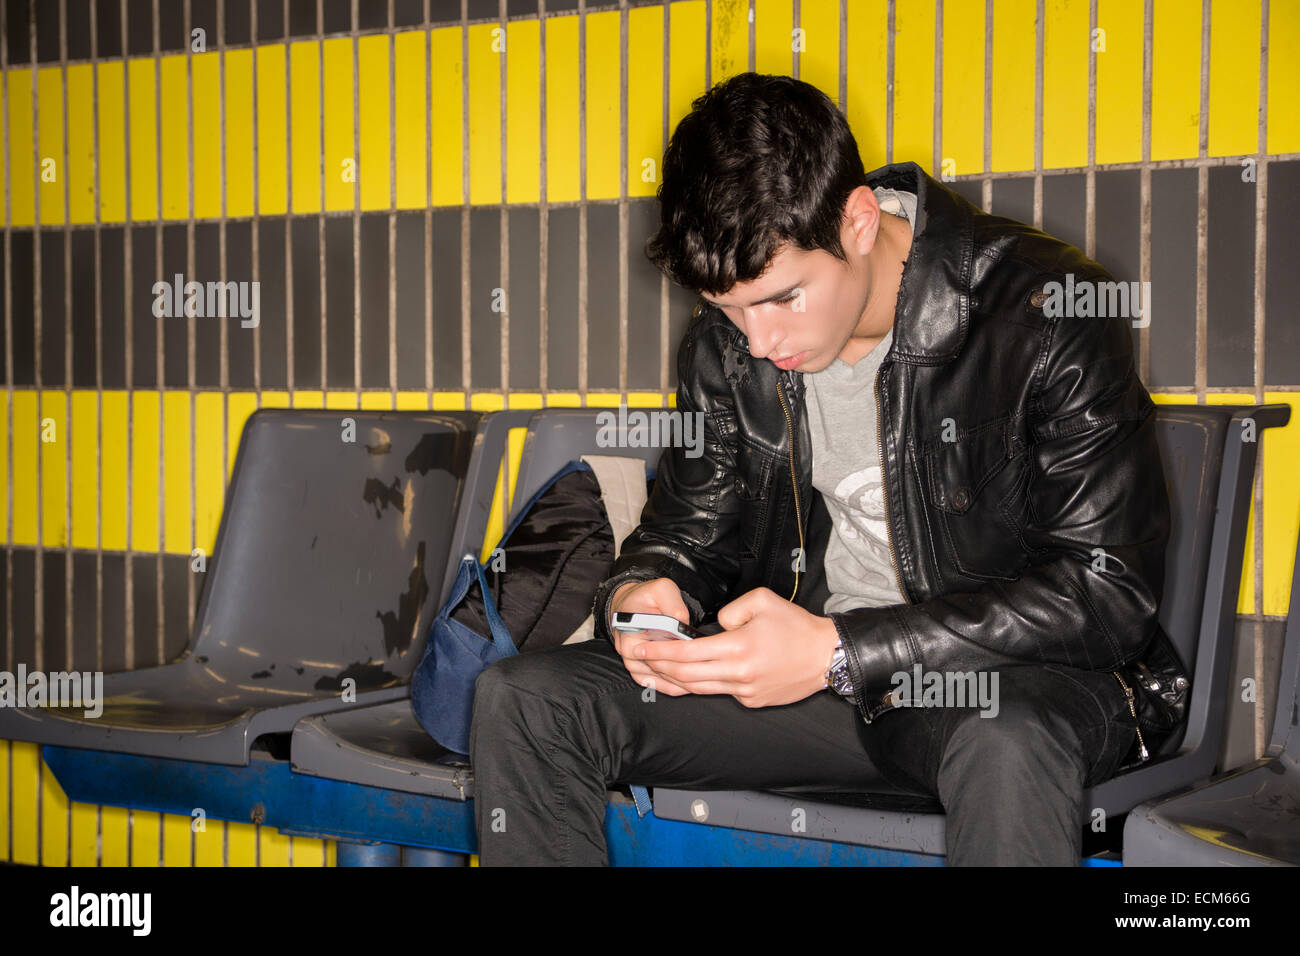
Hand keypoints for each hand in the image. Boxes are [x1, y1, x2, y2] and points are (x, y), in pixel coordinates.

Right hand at [608, 578, 693, 696]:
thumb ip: (674, 605)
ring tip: (698, 682)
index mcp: (631, 630)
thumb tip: (684, 624)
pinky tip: (684, 687)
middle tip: (703, 670)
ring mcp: (631, 662)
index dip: (678, 652)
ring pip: (654, 680)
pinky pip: (650, 683)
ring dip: (675, 683)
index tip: (696, 652)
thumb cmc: (645, 597)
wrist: (629, 605)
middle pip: (656, 667)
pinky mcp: (636, 668)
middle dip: (680, 671)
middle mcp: (628, 650)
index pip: (657, 648)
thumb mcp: (661, 590)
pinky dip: (667, 687)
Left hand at [632, 586, 841, 707]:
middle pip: (687, 675)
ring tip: (655, 672)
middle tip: (639, 661)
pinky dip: (700, 686)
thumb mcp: (763, 600)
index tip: (642, 649)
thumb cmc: (796, 626)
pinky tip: (687, 679)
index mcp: (738, 648)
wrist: (826, 656)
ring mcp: (745, 691)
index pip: (688, 653)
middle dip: (659, 668)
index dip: (661, 653)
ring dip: (674, 681)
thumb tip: (715, 626)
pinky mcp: (752, 701)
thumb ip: (730, 610)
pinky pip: (719, 693)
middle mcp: (738, 674)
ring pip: (699, 689)